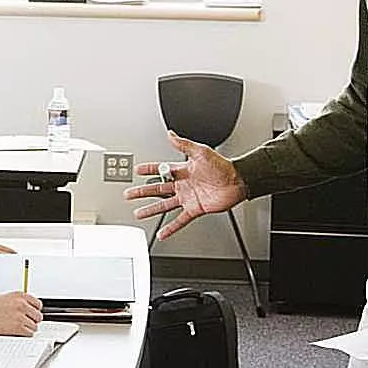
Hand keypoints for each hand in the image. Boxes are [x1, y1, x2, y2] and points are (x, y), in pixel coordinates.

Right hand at [0, 290, 42, 336]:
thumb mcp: (6, 298)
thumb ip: (19, 301)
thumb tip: (29, 309)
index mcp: (20, 295)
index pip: (38, 304)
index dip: (34, 311)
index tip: (31, 314)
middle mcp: (22, 304)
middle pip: (38, 316)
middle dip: (32, 320)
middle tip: (24, 322)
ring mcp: (20, 316)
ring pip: (34, 326)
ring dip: (28, 328)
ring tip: (18, 327)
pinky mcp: (18, 327)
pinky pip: (30, 333)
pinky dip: (25, 334)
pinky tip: (17, 332)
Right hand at [123, 131, 246, 239]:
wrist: (238, 181)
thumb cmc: (223, 166)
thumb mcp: (201, 151)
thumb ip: (184, 144)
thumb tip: (171, 134)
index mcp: (183, 170)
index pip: (161, 170)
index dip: (148, 170)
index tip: (136, 170)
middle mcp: (184, 185)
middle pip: (157, 189)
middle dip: (142, 192)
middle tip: (129, 194)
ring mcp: (188, 198)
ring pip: (165, 205)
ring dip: (151, 209)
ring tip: (138, 213)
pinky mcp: (195, 209)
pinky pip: (180, 220)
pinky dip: (171, 227)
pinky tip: (162, 233)